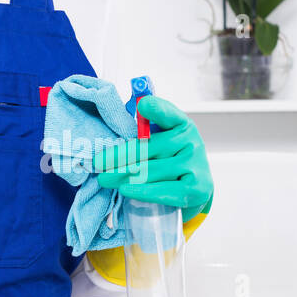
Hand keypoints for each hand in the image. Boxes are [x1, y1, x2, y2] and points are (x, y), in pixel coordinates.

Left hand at [95, 95, 213, 217]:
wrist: (195, 189)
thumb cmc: (169, 160)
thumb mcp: (162, 141)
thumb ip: (144, 129)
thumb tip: (117, 119)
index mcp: (181, 124)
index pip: (169, 114)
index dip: (156, 109)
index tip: (142, 105)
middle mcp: (192, 142)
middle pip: (149, 148)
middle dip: (119, 156)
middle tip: (98, 163)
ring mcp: (196, 165)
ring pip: (151, 171)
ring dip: (123, 175)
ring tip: (105, 179)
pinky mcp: (197, 189)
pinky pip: (163, 190)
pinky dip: (142, 191)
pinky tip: (125, 189)